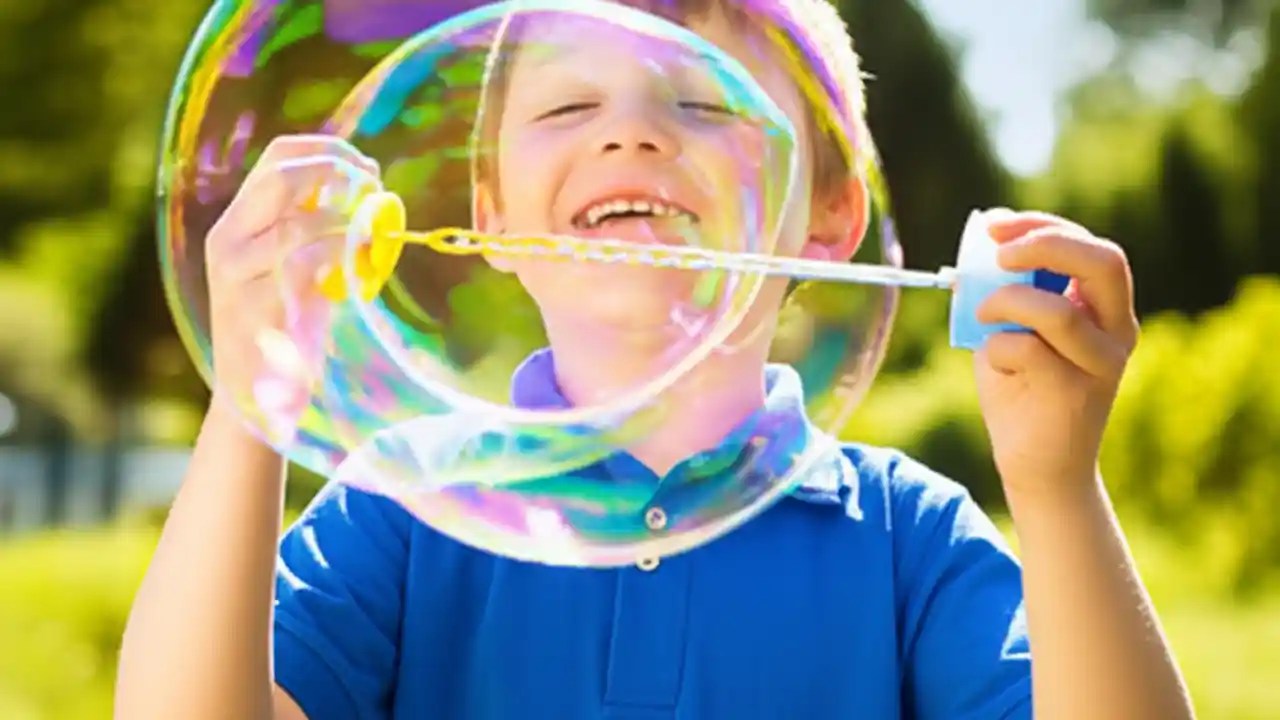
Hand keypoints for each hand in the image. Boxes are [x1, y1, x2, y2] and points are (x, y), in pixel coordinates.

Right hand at [204, 134, 380, 441]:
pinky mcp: (257, 310)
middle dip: (337, 173)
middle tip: (376, 186)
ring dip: (347, 222)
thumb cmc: (286, 329)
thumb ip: (317, 227)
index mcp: (235, 224)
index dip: (326, 150)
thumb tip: (367, 188)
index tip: (366, 164)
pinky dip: (342, 260)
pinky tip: (361, 269)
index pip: (276, 158)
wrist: (254, 398)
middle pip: (282, 178)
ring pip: (298, 225)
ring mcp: (237, 277)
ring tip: (373, 233)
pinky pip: (307, 269)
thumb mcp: (295, 267)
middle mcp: (227, 242)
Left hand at [972, 210, 1140, 496]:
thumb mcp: (1011, 330)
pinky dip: (997, 348)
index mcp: (1105, 309)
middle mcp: (1116, 331)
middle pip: (1103, 262)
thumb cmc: (1021, 392)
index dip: (1043, 226)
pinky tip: (998, 367)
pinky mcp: (1076, 394)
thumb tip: (978, 248)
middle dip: (1045, 243)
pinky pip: (1027, 350)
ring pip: (1055, 311)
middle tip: (998, 253)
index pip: (1091, 248)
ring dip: (1004, 303)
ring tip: (983, 317)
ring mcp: (1102, 364)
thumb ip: (1007, 292)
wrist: (1037, 467)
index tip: (995, 225)